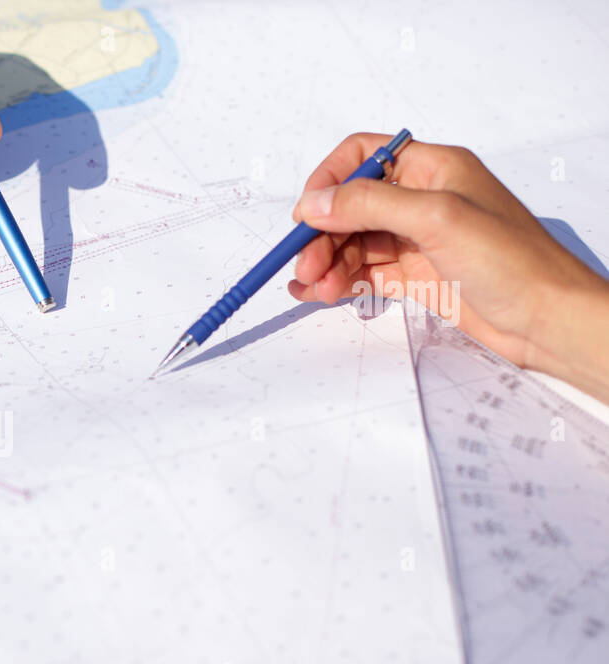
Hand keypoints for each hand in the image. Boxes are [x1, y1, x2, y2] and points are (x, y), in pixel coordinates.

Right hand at [288, 133, 608, 400]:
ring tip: (315, 287)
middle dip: (323, 234)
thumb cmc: (514, 262)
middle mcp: (422, 200)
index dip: (331, 180)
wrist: (546, 319)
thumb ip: (370, 205)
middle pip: (351, 206)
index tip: (307, 213)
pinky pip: (363, 272)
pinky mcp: (415, 276)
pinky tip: (319, 292)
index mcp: (433, 169)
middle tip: (305, 264)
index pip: (365, 156)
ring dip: (328, 262)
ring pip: (353, 242)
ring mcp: (417, 240)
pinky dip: (338, 280)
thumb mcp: (437, 219)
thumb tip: (316, 202)